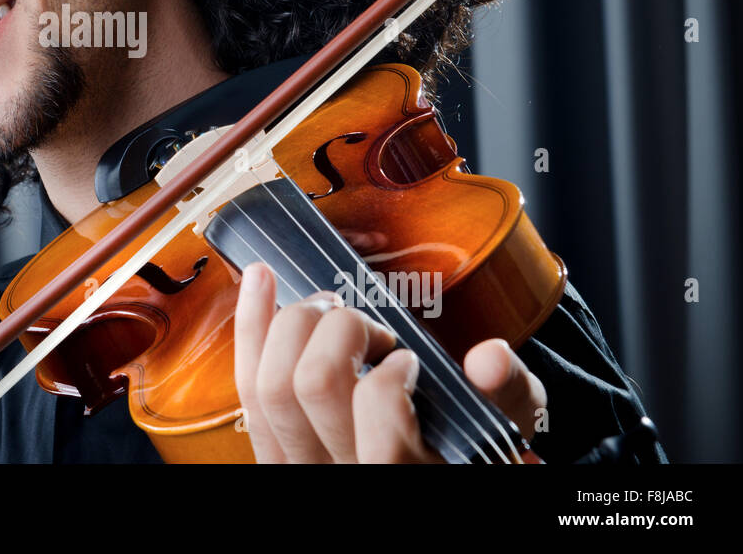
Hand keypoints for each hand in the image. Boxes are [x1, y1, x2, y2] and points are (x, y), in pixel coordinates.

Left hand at [233, 262, 545, 462]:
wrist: (436, 478)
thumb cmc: (473, 456)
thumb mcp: (507, 434)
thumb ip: (511, 396)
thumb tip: (489, 357)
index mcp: (408, 476)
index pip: (381, 424)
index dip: (391, 376)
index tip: (409, 359)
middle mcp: (344, 478)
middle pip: (312, 385)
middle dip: (339, 329)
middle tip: (368, 328)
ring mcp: (300, 470)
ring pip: (267, 386)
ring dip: (292, 323)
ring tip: (327, 309)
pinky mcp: (273, 456)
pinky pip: (246, 391)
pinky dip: (251, 326)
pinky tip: (260, 278)